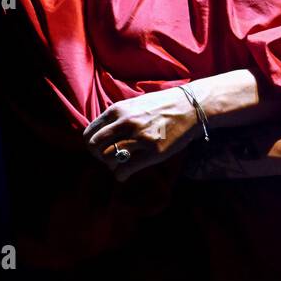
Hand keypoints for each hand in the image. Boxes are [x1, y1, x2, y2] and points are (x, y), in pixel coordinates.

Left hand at [84, 85, 202, 182]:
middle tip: (108, 159)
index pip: (90, 133)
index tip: (100, 149)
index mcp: (118, 110)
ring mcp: (139, 137)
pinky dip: (121, 175)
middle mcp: (125, 123)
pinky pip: (125, 169)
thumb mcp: (135, 104)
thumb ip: (118, 117)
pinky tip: (126, 174)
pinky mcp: (153, 151)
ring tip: (120, 165)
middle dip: (98, 156)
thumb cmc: (162, 105)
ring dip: (111, 166)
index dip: (92, 144)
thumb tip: (102, 134)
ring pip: (108, 158)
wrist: (190, 107)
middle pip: (95, 146)